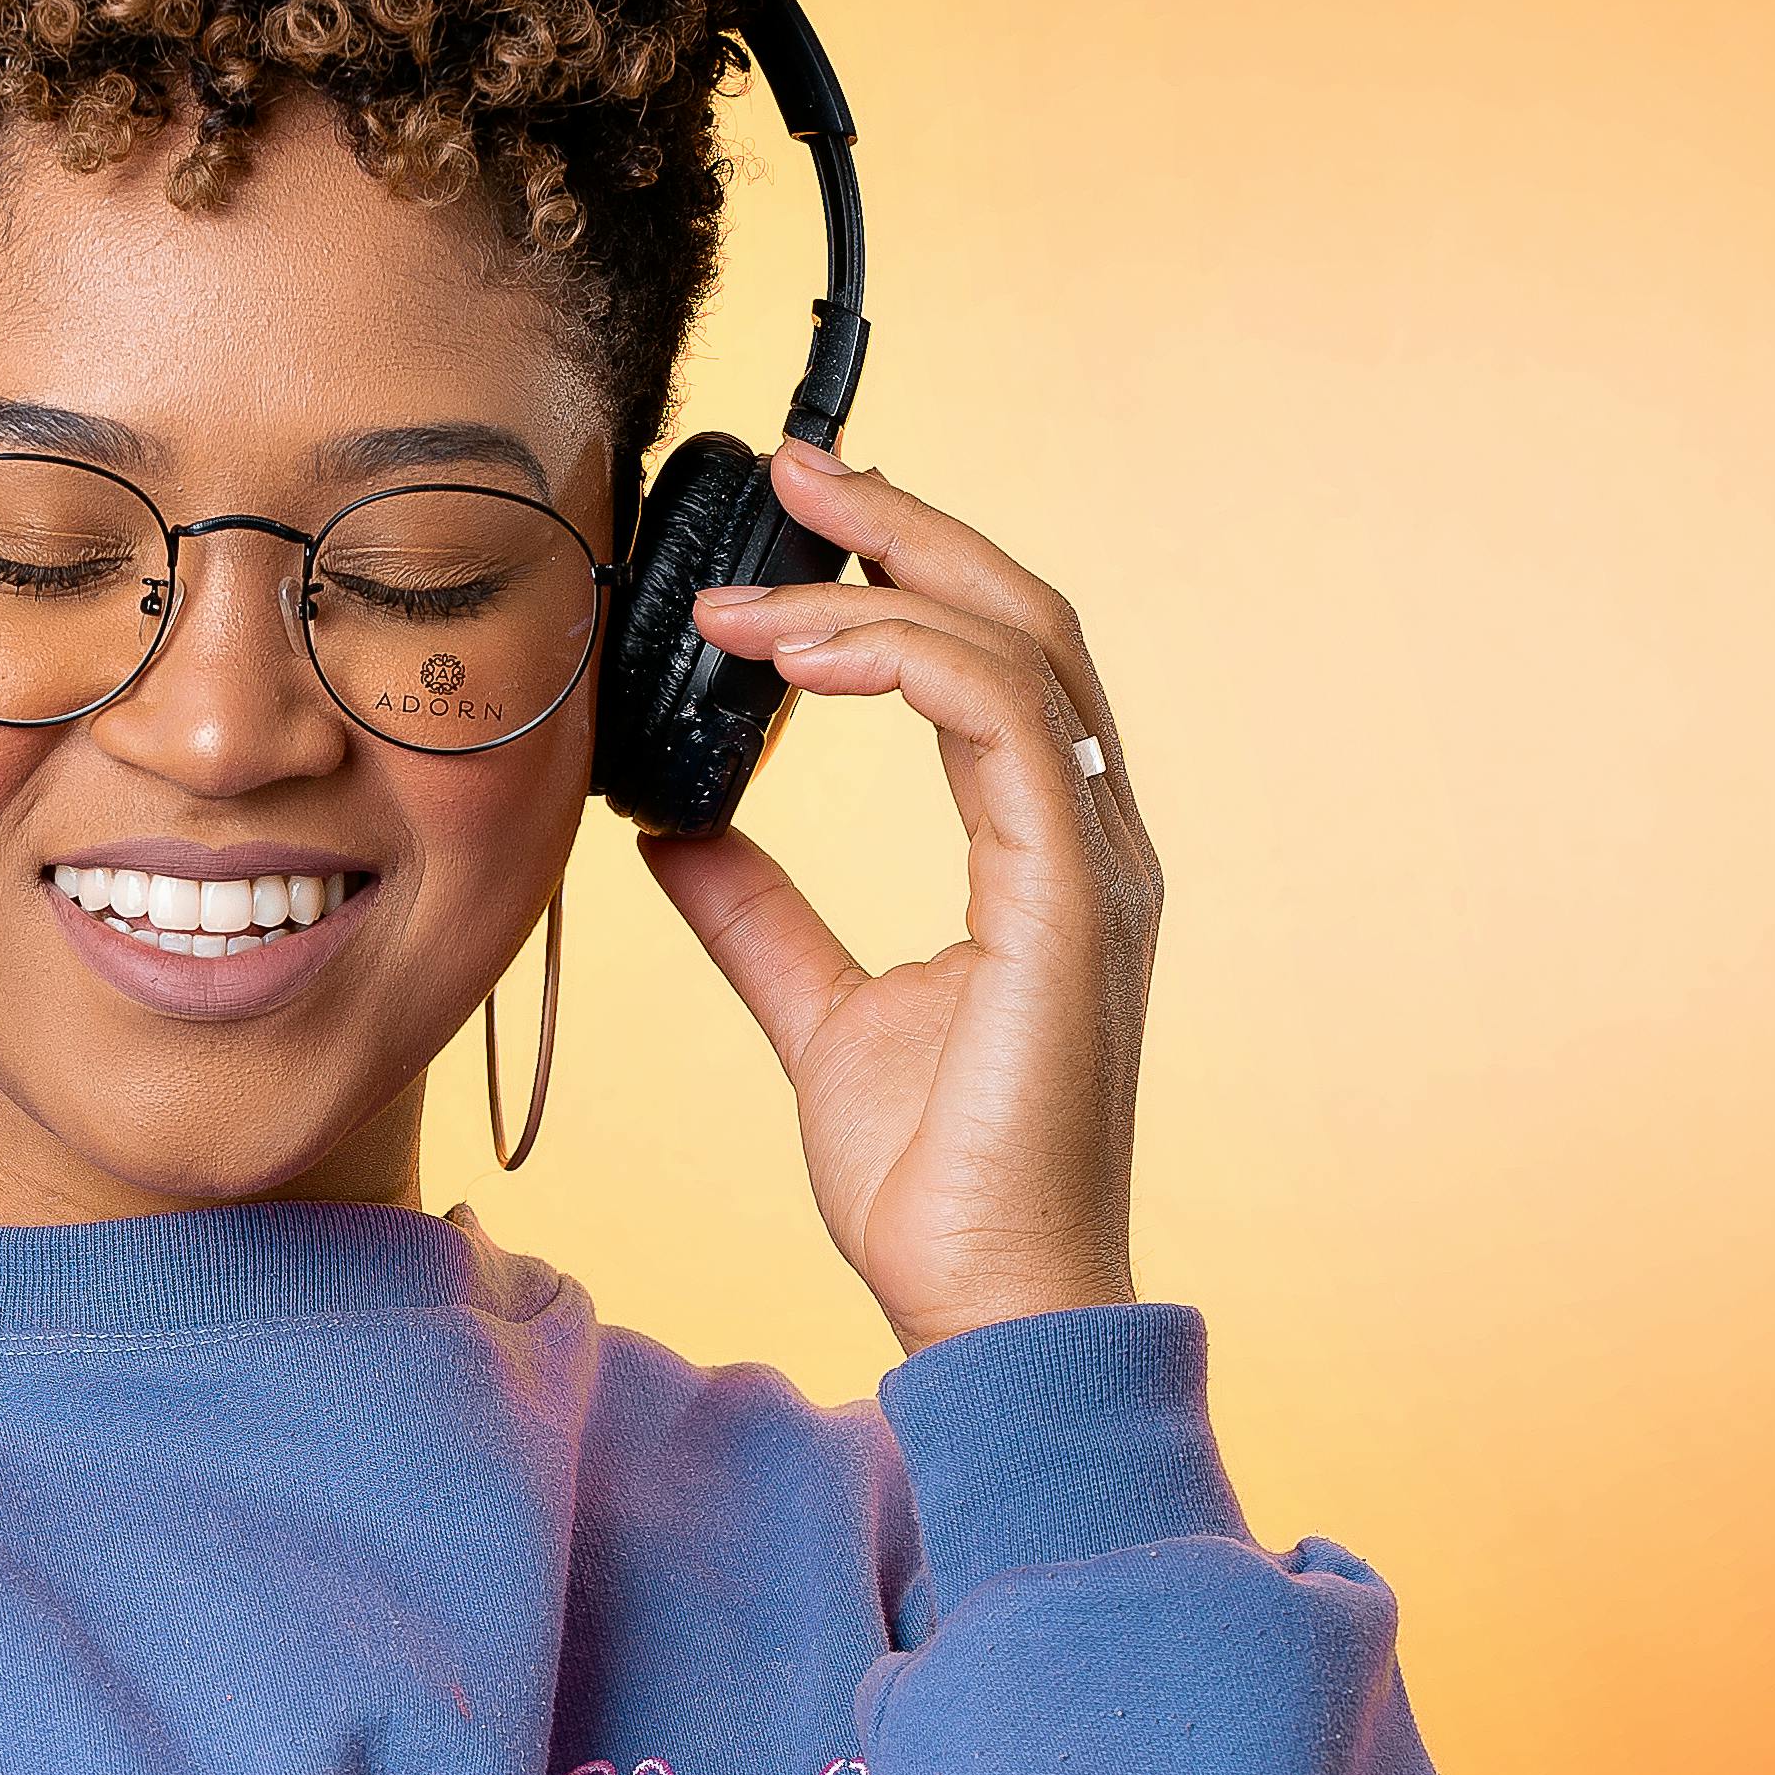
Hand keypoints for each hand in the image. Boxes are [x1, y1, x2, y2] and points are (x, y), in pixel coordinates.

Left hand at [638, 446, 1162, 1359]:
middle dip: (904, 526)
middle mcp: (1091, 840)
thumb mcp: (817, 1018)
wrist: (986, 1303)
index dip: (900, 574)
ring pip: (1013, 645)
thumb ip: (762, 917)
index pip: (990, 662)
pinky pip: (999, 720)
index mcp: (1046, 855)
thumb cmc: (935, 1184)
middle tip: (788, 470)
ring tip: (746, 586)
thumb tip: (679, 830)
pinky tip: (803, 657)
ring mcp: (1095, 865)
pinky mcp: (1070, 902)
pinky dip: (900, 662)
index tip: (790, 526)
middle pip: (1020, 615)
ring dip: (875, 590)